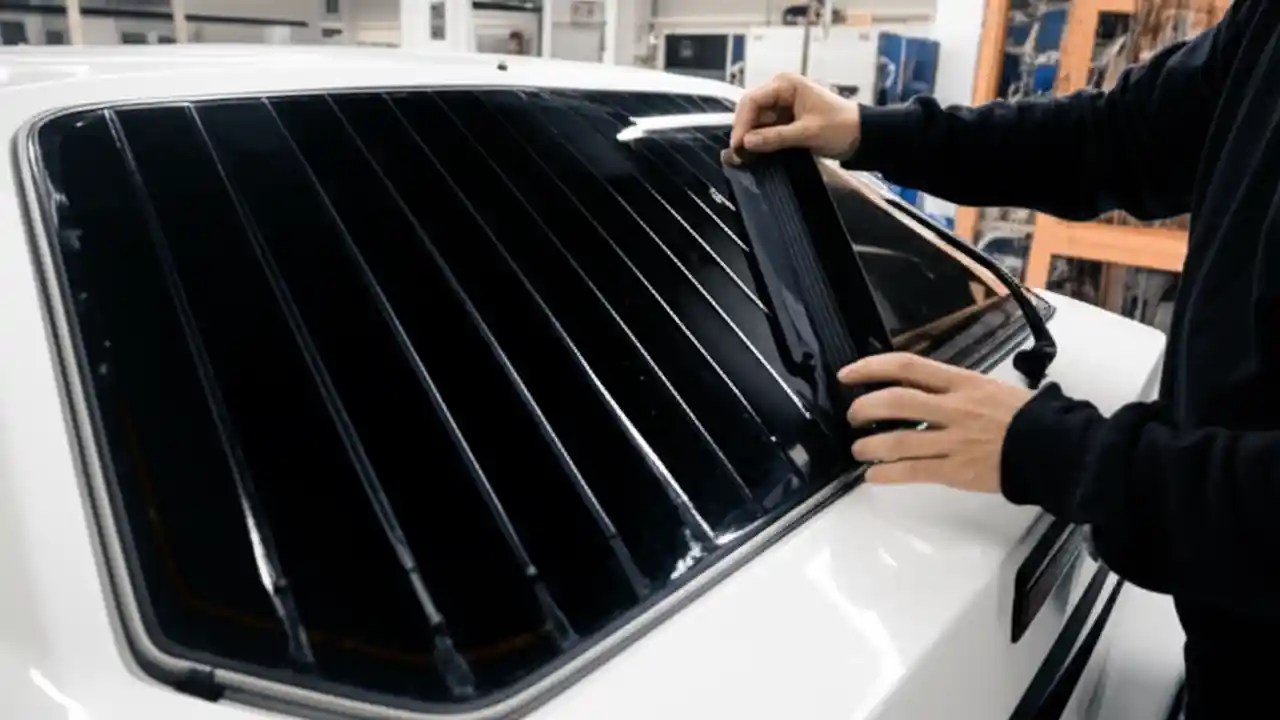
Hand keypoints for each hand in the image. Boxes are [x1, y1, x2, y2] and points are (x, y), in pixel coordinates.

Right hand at [726, 73, 861, 162]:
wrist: (862, 135)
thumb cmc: (840, 127)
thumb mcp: (807, 133)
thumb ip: (776, 137)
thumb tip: (746, 143)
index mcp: (786, 85)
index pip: (753, 100)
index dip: (742, 123)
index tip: (738, 145)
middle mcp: (780, 91)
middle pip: (751, 110)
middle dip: (744, 131)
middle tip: (738, 155)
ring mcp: (782, 105)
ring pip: (756, 121)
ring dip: (751, 138)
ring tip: (745, 158)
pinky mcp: (785, 119)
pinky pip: (766, 129)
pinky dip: (761, 141)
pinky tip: (756, 154)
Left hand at [838, 353, 1033, 492]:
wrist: (1055, 449)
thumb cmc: (1024, 416)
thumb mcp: (989, 387)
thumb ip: (954, 389)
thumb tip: (919, 390)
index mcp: (962, 382)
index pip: (907, 366)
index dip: (871, 367)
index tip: (848, 375)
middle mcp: (954, 408)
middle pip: (895, 401)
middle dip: (864, 408)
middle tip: (853, 416)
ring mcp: (954, 440)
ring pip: (898, 441)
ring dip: (869, 446)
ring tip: (858, 449)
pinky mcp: (957, 471)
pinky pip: (912, 471)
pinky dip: (886, 473)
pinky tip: (872, 476)